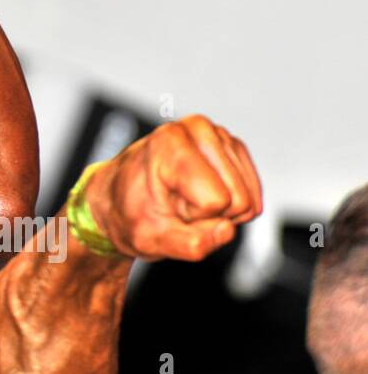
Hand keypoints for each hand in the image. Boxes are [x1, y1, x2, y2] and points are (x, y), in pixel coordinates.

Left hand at [84, 115, 262, 260]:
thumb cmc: (130, 212)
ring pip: (249, 198)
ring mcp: (218, 134)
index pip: (215, 201)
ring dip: (220, 210)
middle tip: (177, 205)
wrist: (119, 196)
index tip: (167, 207)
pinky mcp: (232, 146)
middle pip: (238, 199)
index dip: (194, 217)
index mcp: (170, 143)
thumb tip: (227, 231)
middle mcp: (197, 129)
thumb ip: (190, 244)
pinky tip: (201, 193)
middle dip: (210, 215)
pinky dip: (230, 202)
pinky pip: (254, 193)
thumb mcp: (150, 240)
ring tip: (186, 198)